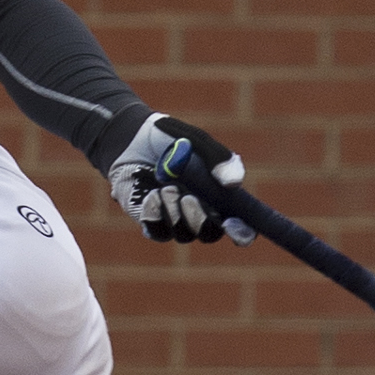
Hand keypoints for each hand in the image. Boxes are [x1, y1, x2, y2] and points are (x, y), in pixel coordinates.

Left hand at [107, 113, 245, 242]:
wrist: (132, 139)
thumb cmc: (170, 140)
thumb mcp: (198, 142)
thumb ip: (218, 158)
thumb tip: (234, 184)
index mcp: (221, 198)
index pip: (241, 227)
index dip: (242, 232)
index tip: (231, 222)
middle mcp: (201, 214)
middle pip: (210, 235)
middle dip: (201, 220)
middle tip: (188, 198)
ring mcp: (176, 221)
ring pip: (184, 235)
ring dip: (176, 213)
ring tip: (166, 187)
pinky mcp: (152, 222)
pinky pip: (158, 232)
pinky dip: (156, 213)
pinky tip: (151, 193)